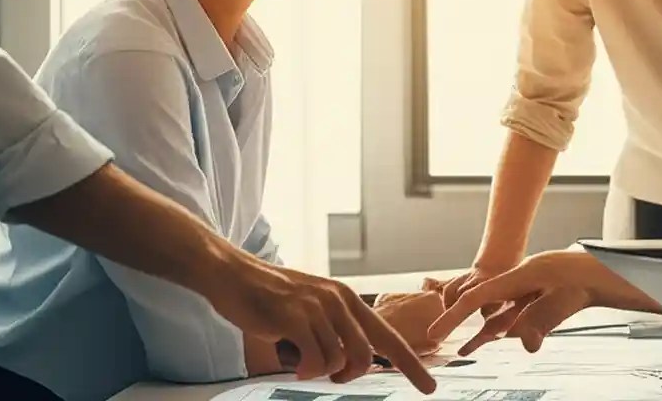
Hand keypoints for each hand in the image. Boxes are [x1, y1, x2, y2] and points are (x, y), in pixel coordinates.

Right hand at [206, 253, 435, 393]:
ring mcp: (318, 307)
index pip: (386, 336)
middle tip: (332, 375)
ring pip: (340, 360)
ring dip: (322, 371)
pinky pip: (316, 359)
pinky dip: (306, 369)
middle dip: (351, 375)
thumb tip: (349, 361)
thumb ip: (333, 328)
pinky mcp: (296, 317)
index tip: (428, 386)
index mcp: (345, 298)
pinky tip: (295, 364)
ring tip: (304, 361)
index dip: (410, 364)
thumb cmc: (269, 297)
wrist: (233, 274)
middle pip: (366, 355)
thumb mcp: (311, 306)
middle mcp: (337, 300)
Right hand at [426, 250, 657, 355]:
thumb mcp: (567, 300)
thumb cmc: (589, 280)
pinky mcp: (539, 300)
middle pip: (483, 303)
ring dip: (482, 333)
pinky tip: (491, 341)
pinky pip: (514, 317)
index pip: (478, 296)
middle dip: (459, 320)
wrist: (610, 269)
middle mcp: (520, 282)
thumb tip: (526, 347)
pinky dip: (502, 330)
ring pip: (498, 314)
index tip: (435, 332)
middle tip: (435, 337)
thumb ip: (544, 322)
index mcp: (520, 275)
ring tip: (463, 351)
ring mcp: (529, 291)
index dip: (454, 315)